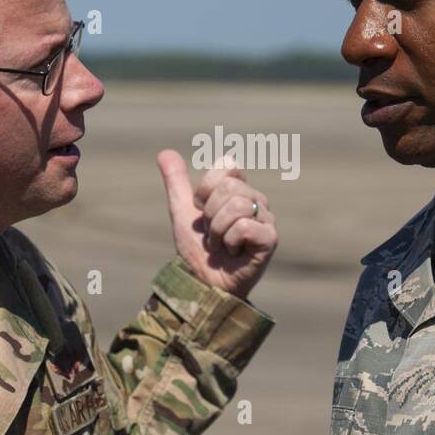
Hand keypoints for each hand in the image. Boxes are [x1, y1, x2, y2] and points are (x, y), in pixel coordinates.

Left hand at [156, 149, 277, 299]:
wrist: (202, 282)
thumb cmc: (197, 249)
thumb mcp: (182, 212)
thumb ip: (176, 182)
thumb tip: (165, 151)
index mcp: (240, 190)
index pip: (226, 167)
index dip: (205, 190)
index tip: (201, 211)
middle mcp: (256, 201)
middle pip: (229, 188)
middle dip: (210, 214)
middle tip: (212, 233)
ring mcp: (266, 219)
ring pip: (237, 205)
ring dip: (217, 230)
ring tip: (221, 244)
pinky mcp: (270, 238)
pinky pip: (244, 226)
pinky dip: (229, 241)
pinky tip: (233, 253)